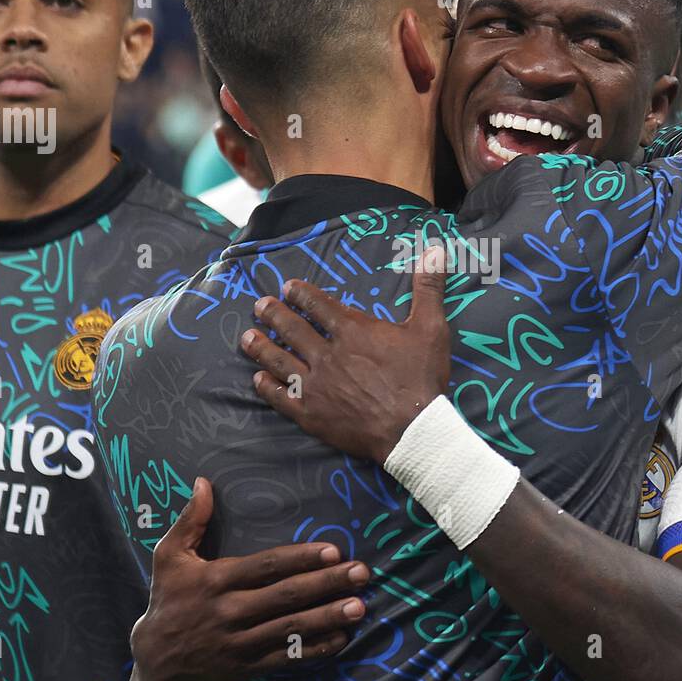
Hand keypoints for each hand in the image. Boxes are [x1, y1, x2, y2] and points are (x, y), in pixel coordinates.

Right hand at [128, 477, 368, 680]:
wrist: (155, 659)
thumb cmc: (168, 599)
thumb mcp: (168, 556)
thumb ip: (190, 520)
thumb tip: (202, 482)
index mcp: (216, 580)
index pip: (266, 566)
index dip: (300, 558)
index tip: (333, 550)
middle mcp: (230, 611)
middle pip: (286, 596)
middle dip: (326, 584)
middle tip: (361, 573)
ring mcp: (240, 642)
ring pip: (290, 628)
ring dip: (327, 617)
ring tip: (359, 607)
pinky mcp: (246, 666)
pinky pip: (285, 657)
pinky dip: (314, 649)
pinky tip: (341, 638)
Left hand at [240, 247, 450, 462]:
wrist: (412, 431)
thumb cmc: (421, 378)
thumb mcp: (431, 327)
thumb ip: (428, 287)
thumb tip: (436, 250)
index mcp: (352, 331)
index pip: (318, 305)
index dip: (301, 294)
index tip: (288, 287)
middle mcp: (327, 354)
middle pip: (292, 329)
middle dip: (273, 314)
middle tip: (259, 305)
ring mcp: (316, 385)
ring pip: (279, 360)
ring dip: (261, 346)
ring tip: (246, 337)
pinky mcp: (311, 414)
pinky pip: (281, 397)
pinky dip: (267, 386)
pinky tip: (257, 378)